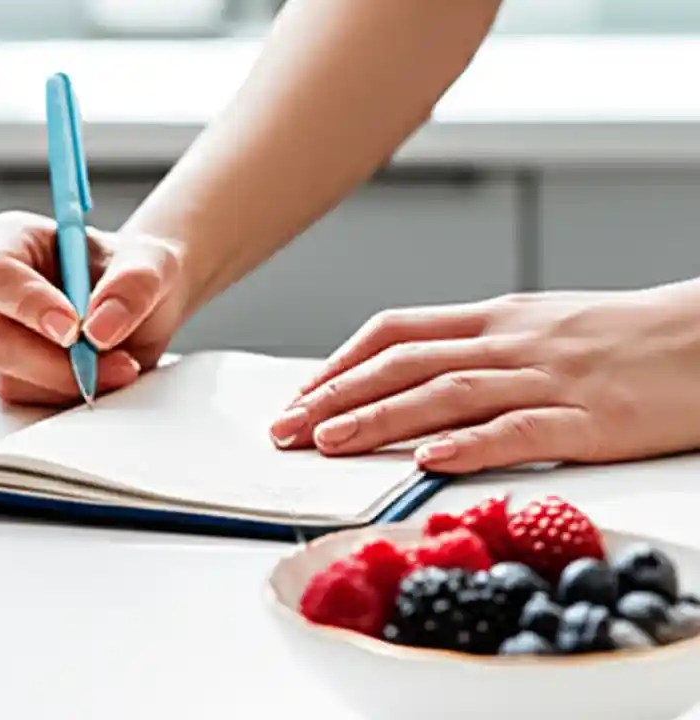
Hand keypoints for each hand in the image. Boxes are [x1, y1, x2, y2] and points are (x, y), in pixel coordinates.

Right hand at [0, 211, 185, 404]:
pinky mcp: (7, 372)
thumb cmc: (135, 271)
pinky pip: (25, 398)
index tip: (74, 329)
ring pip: (8, 376)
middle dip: (56, 361)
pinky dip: (68, 396)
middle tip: (115, 361)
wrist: (140, 305)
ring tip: (120, 365)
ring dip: (69, 382)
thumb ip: (134, 284)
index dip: (28, 305)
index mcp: (10, 239)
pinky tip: (100, 377)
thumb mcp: (153, 261)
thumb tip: (99, 328)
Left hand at [267, 281, 699, 473]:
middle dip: (336, 397)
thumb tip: (415, 372)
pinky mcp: (590, 419)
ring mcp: (548, 379)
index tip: (300, 395)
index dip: (340, 363)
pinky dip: (469, 444)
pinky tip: (428, 459)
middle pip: (404, 364)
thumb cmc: (627, 337)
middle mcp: (510, 342)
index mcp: (496, 319)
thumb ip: (479, 346)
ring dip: (379, 419)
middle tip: (285, 429)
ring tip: (328, 442)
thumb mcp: (541, 326)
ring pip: (446, 393)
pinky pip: (520, 429)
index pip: (396, 332)